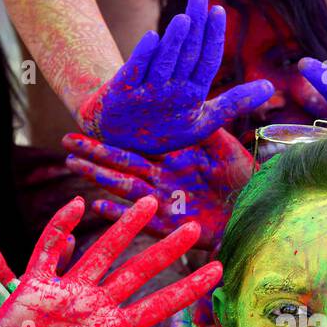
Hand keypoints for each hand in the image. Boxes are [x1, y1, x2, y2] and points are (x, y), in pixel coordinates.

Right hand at [0, 195, 221, 326]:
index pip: (158, 306)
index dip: (187, 289)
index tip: (217, 271)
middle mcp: (94, 306)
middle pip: (136, 271)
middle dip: (165, 250)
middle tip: (195, 227)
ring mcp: (66, 292)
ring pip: (101, 253)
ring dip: (123, 228)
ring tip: (150, 204)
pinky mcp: (33, 286)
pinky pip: (48, 251)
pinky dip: (60, 229)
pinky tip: (77, 207)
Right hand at [63, 128, 252, 253]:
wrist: (261, 210)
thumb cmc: (247, 178)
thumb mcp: (223, 145)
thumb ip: (201, 126)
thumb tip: (184, 100)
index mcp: (172, 161)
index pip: (133, 148)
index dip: (107, 140)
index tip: (80, 129)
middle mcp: (163, 180)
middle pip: (121, 166)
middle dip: (94, 156)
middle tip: (65, 146)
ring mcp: (166, 203)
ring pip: (126, 189)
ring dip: (100, 178)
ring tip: (74, 168)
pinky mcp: (173, 226)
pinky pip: (142, 219)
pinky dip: (121, 214)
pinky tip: (99, 206)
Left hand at [78, 0, 272, 155]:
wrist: (121, 143)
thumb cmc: (167, 129)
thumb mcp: (203, 122)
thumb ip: (234, 103)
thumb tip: (270, 88)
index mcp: (194, 99)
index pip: (207, 63)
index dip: (213, 37)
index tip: (218, 10)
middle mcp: (172, 96)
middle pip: (187, 57)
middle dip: (195, 27)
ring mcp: (148, 95)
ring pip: (164, 64)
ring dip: (174, 41)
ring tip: (183, 16)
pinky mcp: (122, 93)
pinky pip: (134, 72)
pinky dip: (143, 56)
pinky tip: (151, 37)